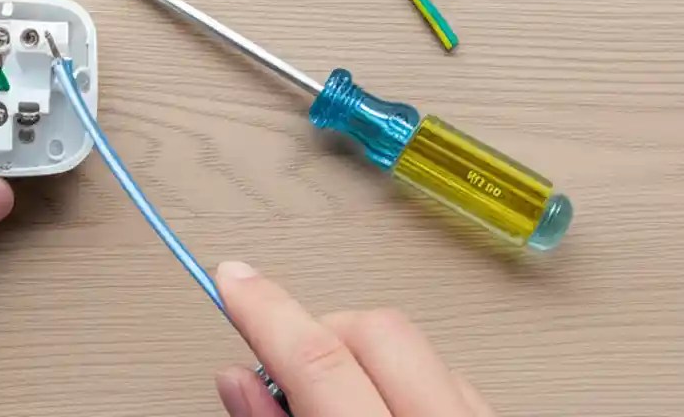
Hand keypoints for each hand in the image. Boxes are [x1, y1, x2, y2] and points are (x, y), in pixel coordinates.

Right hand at [214, 262, 494, 416]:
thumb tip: (238, 377)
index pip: (320, 361)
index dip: (267, 312)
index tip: (232, 279)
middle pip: (378, 331)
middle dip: (322, 332)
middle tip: (282, 368)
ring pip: (419, 345)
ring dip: (364, 355)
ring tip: (333, 397)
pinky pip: (451, 376)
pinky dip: (405, 378)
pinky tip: (381, 407)